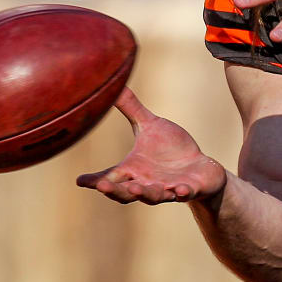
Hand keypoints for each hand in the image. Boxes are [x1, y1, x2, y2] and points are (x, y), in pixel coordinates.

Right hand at [76, 88, 226, 203]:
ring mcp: (168, 189)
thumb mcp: (149, 125)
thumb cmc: (171, 148)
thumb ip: (130, 108)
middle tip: (101, 187)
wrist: (201, 167)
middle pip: (126, 192)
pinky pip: (184, 193)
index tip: (80, 181)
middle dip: (114, 191)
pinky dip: (181, 193)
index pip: (111, 177)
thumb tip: (112, 85)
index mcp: (135, 169)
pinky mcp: (189, 188)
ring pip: (153, 196)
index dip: (95, 180)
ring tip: (134, 190)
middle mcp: (147, 183)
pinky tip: (180, 190)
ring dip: (144, 194)